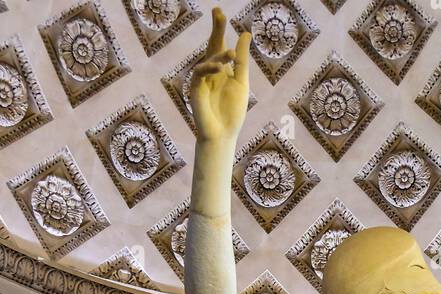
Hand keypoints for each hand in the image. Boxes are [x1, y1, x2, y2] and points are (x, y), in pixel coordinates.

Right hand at [189, 8, 250, 143]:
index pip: (220, 44)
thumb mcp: (241, 81)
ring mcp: (202, 79)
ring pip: (208, 59)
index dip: (219, 28)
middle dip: (215, 30)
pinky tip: (220, 68)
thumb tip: (245, 33)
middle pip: (212, 45)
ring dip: (218, 55)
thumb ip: (242, 59)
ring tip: (231, 55)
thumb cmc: (232, 111)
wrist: (223, 134)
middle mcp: (210, 71)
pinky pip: (199, 73)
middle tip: (218, 12)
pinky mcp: (196, 89)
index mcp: (222, 68)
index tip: (219, 11)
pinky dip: (210, 68)